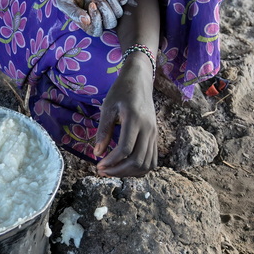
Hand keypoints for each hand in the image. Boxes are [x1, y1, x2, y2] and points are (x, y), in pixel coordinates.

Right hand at [53, 0, 127, 35]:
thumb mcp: (63, 1)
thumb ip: (72, 11)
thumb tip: (86, 21)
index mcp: (85, 21)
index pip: (97, 30)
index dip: (97, 20)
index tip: (90, 4)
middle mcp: (97, 15)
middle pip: (111, 23)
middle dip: (106, 10)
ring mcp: (105, 5)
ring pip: (119, 11)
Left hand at [93, 57, 157, 176]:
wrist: (139, 81)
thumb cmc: (120, 92)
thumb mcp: (108, 107)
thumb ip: (103, 130)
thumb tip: (97, 153)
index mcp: (135, 119)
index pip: (125, 149)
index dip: (112, 161)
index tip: (98, 164)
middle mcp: (148, 129)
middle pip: (137, 160)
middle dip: (119, 171)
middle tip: (102, 171)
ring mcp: (154, 134)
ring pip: (147, 164)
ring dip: (129, 172)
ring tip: (112, 170)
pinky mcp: (156, 137)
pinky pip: (152, 160)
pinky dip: (139, 169)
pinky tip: (125, 167)